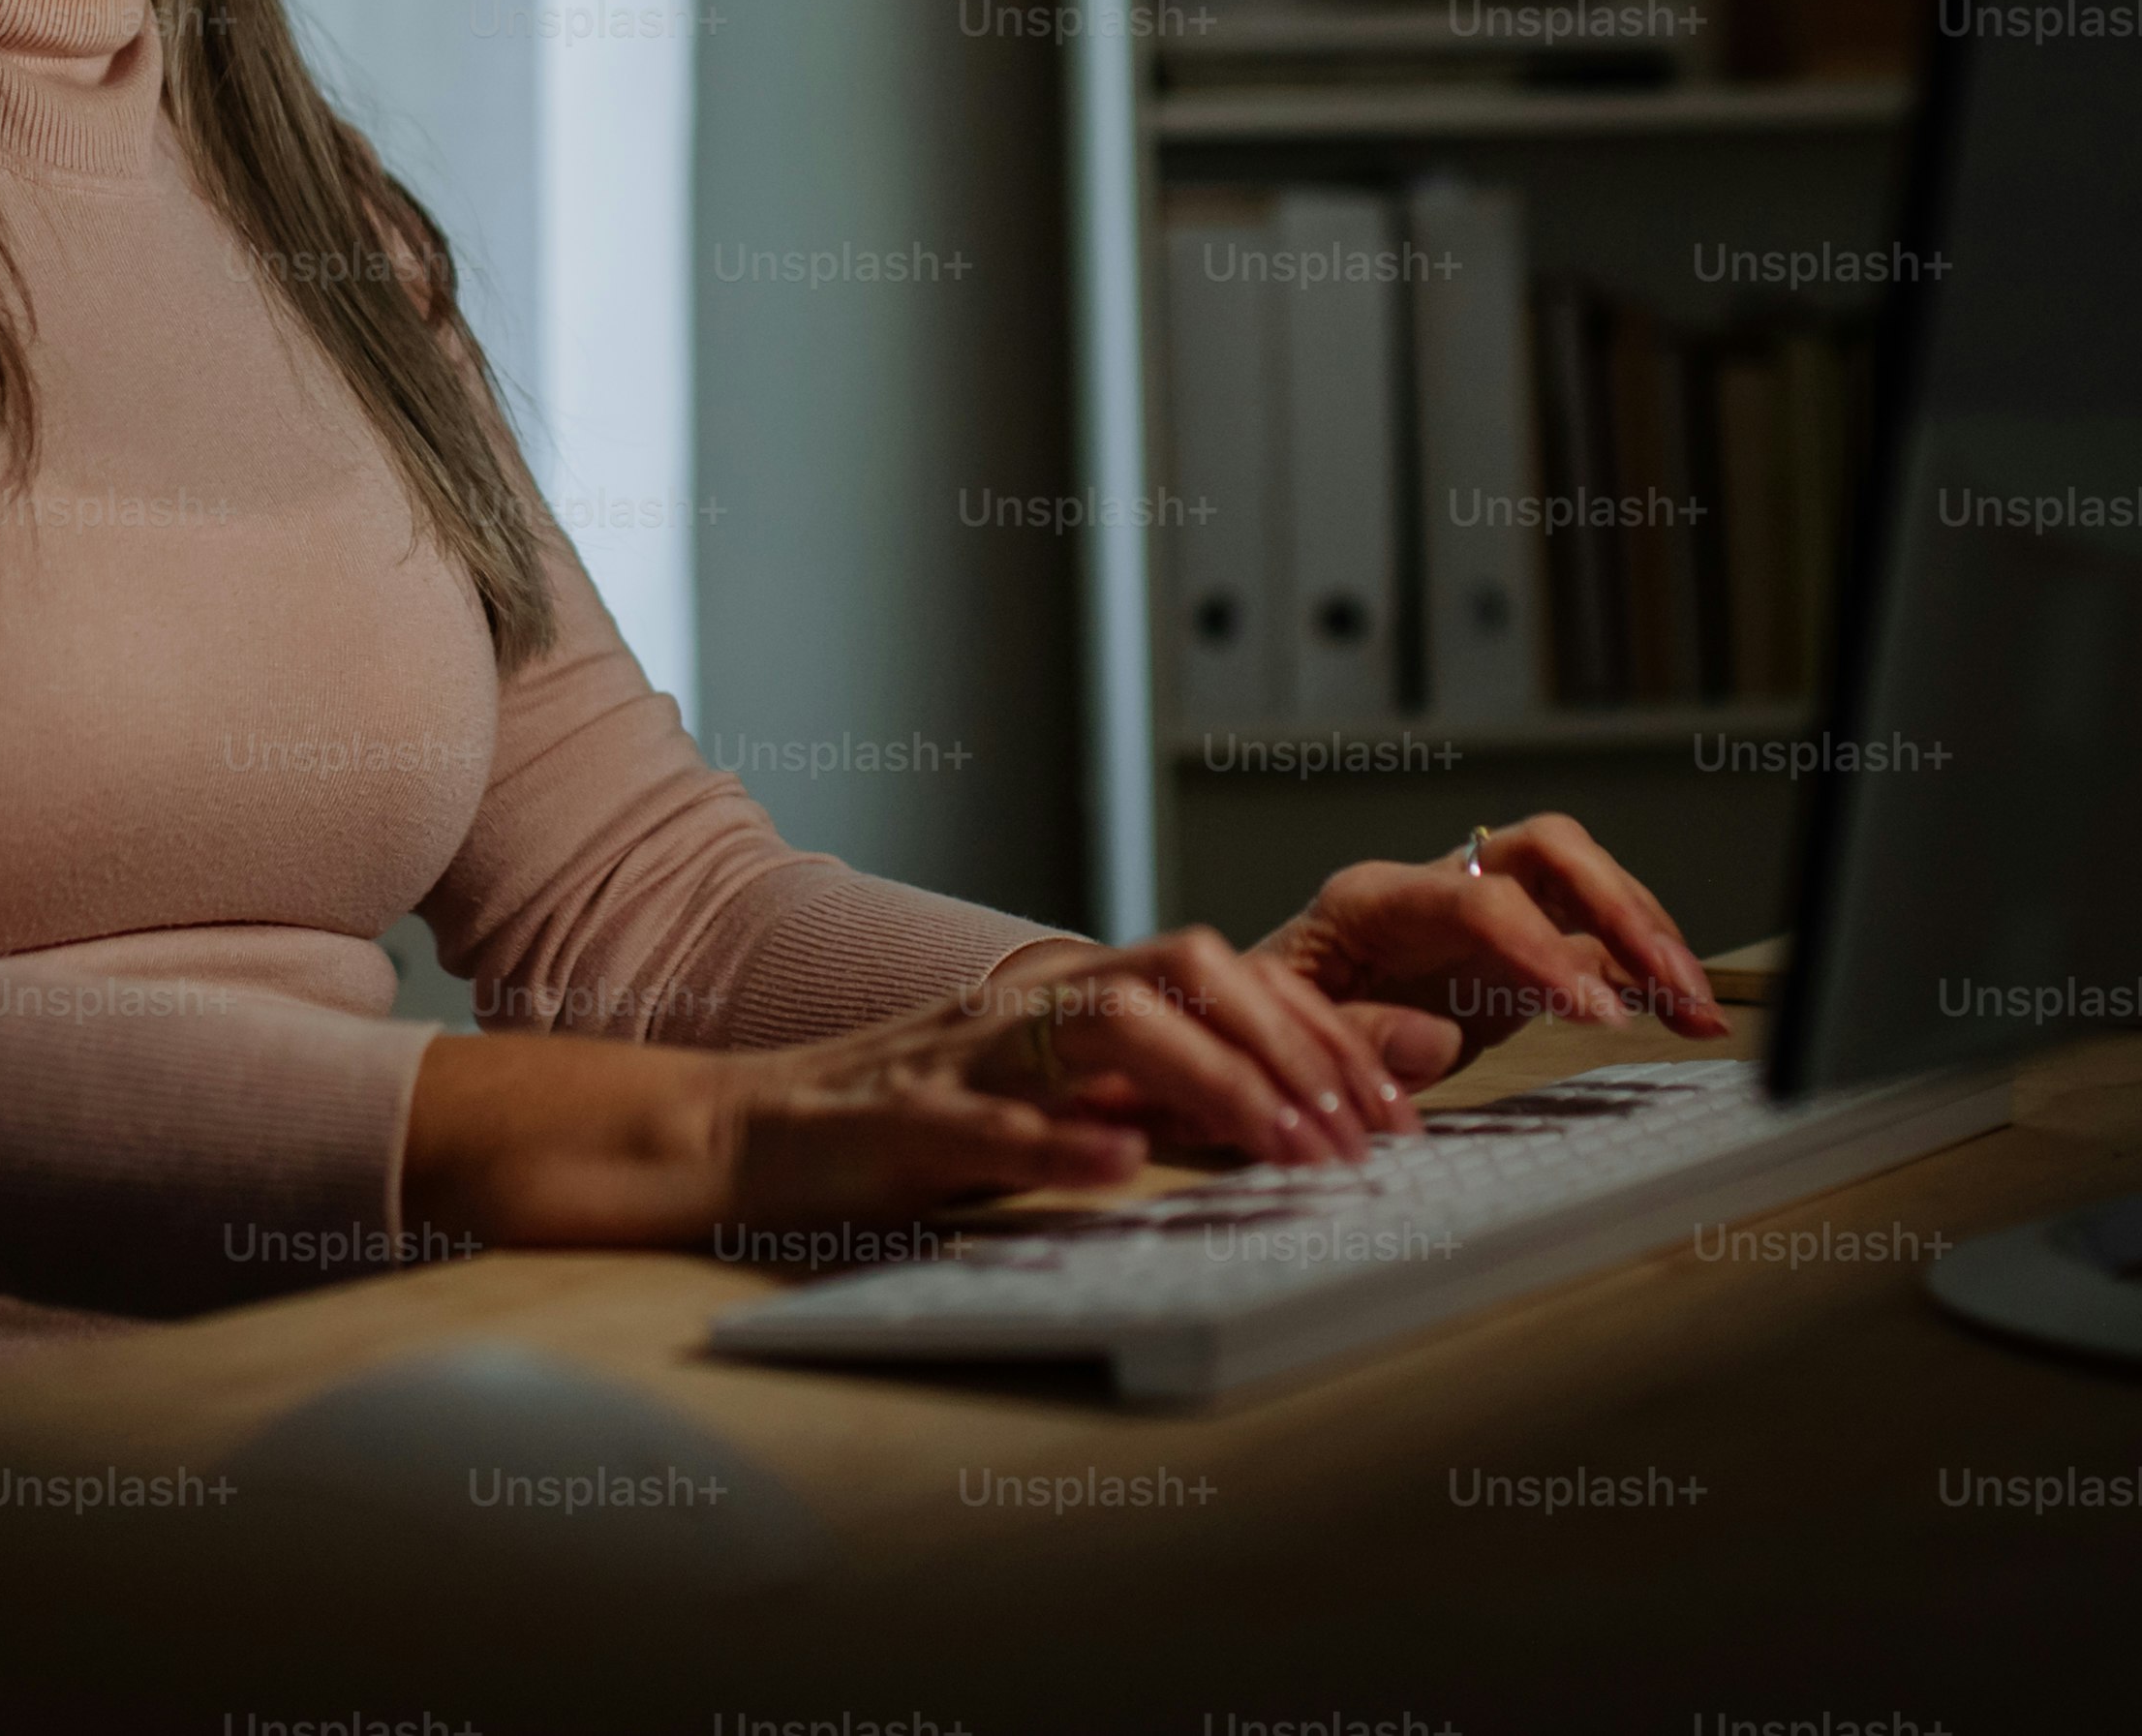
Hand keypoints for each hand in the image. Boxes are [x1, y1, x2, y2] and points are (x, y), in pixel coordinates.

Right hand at [400, 927, 1420, 1250]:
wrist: (736, 1136)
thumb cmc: (908, 1127)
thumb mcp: (1062, 1106)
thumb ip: (1176, 1095)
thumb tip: (1318, 1100)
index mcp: (1071, 1000)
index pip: (1224, 975)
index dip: (1322, 1024)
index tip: (1406, 1095)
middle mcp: (1026, 1009)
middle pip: (1185, 973)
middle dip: (1292, 1043)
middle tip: (1375, 1131)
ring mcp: (961, 1058)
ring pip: (1103, 1031)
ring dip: (1211, 1085)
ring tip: (1288, 1150)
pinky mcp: (896, 1123)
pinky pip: (985, 1124)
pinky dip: (1056, 1142)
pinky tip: (1121, 1168)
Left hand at [1251, 812, 1729, 1066]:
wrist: (1239, 1033)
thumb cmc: (1246, 1028)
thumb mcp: (1268, 1037)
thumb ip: (1349, 1035)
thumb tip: (1438, 1037)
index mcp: (1371, 900)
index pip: (1477, 899)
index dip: (1543, 950)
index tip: (1597, 1013)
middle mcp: (1435, 888)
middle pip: (1547, 853)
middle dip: (1621, 910)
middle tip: (1674, 982)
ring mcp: (1478, 916)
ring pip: (1582, 885)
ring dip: (1648, 936)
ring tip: (1697, 1005)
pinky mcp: (1506, 957)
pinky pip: (1589, 943)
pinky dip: (1639, 972)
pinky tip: (1682, 1011)